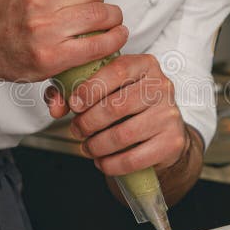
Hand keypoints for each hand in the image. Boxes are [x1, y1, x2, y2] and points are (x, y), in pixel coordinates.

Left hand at [47, 54, 189, 176]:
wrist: (162, 131)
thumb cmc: (128, 105)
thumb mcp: (105, 88)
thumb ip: (75, 90)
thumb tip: (56, 105)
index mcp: (145, 65)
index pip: (117, 70)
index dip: (90, 88)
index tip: (74, 104)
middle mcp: (161, 86)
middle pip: (117, 106)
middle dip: (88, 122)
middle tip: (77, 129)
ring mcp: (169, 115)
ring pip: (123, 134)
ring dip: (97, 146)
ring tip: (88, 147)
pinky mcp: (172, 142)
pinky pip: (134, 158)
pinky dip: (112, 164)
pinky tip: (103, 162)